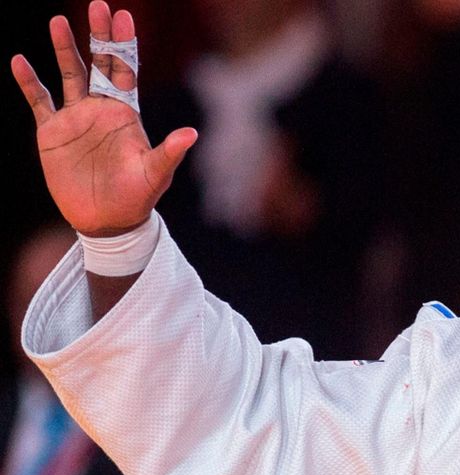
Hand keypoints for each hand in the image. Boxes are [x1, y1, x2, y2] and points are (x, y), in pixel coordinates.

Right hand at [10, 1, 195, 235]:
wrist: (108, 220)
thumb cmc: (137, 197)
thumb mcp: (155, 175)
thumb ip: (169, 152)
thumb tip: (191, 134)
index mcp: (127, 113)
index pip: (126, 71)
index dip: (125, 45)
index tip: (125, 17)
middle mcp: (101, 109)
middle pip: (99, 63)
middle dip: (99, 35)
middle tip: (98, 4)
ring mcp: (75, 118)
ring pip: (69, 75)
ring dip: (63, 49)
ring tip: (58, 21)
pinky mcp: (53, 132)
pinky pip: (39, 101)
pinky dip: (29, 82)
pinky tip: (19, 61)